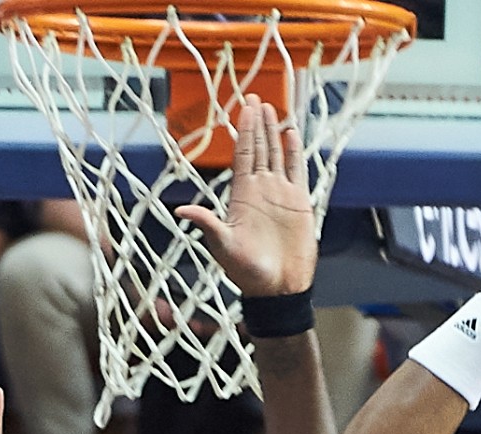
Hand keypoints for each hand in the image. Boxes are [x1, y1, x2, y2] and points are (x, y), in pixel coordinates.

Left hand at [176, 96, 316, 296]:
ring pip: (276, 154)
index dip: (243, 131)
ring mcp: (280, 194)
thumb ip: (207, 223)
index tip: (243, 108)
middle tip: (254, 97)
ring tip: (272, 108)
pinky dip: (294, 152)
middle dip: (256, 122)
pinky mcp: (299, 202)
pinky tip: (292, 134)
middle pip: (258, 147)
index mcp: (241, 195)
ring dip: (274, 132)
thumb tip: (181, 210)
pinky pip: (296, 171)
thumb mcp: (223, 245)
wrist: (277, 287)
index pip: (242, 154)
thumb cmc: (246, 271)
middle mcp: (260, 189)